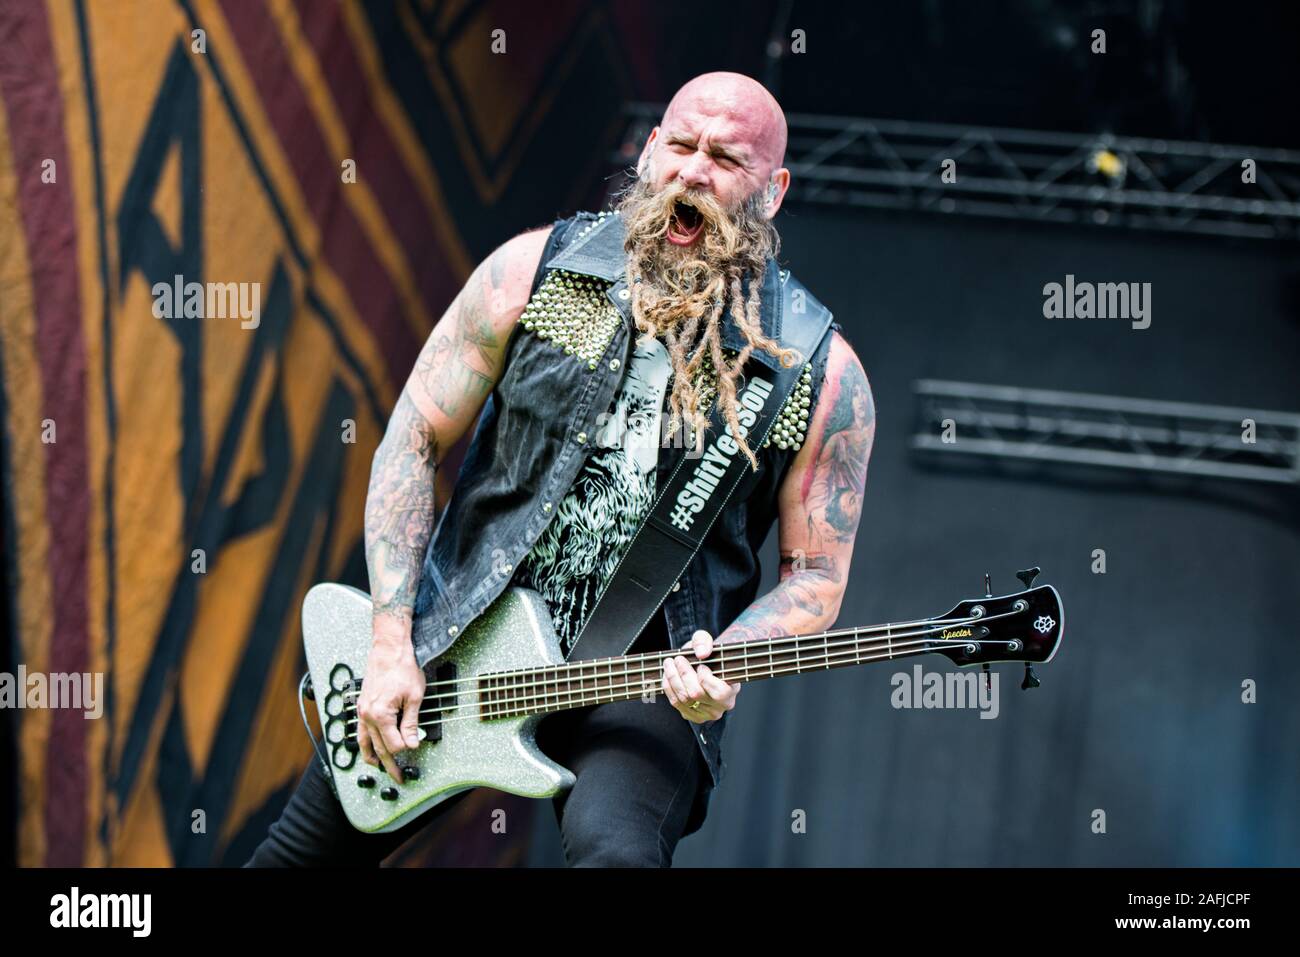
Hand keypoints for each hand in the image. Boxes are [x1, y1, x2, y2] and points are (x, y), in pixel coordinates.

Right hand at [356, 630, 425, 783]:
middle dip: (390, 764)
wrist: (389, 649)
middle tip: (399, 777)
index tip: (416, 747)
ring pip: (365, 743)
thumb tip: (412, 743)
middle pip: (379, 747)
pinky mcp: (362, 706)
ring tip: (381, 770)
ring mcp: (362, 711)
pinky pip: (360, 731)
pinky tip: (369, 749)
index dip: (407, 747)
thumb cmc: (403, 668)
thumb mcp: (415, 697)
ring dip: (373, 758)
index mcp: (380, 715)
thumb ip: (411, 724)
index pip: (394, 744)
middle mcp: (367, 715)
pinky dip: (364, 743)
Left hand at [662, 630, 740, 723]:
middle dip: (684, 674)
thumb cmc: (708, 654)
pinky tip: (668, 675)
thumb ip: (704, 641)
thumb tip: (701, 653)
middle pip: (696, 694)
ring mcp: (706, 713)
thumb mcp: (707, 640)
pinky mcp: (691, 715)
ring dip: (673, 678)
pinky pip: (676, 703)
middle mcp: (721, 706)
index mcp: (732, 690)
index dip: (706, 678)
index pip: (719, 692)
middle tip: (678, 659)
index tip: (700, 664)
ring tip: (669, 663)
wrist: (704, 665)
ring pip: (684, 699)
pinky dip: (668, 687)